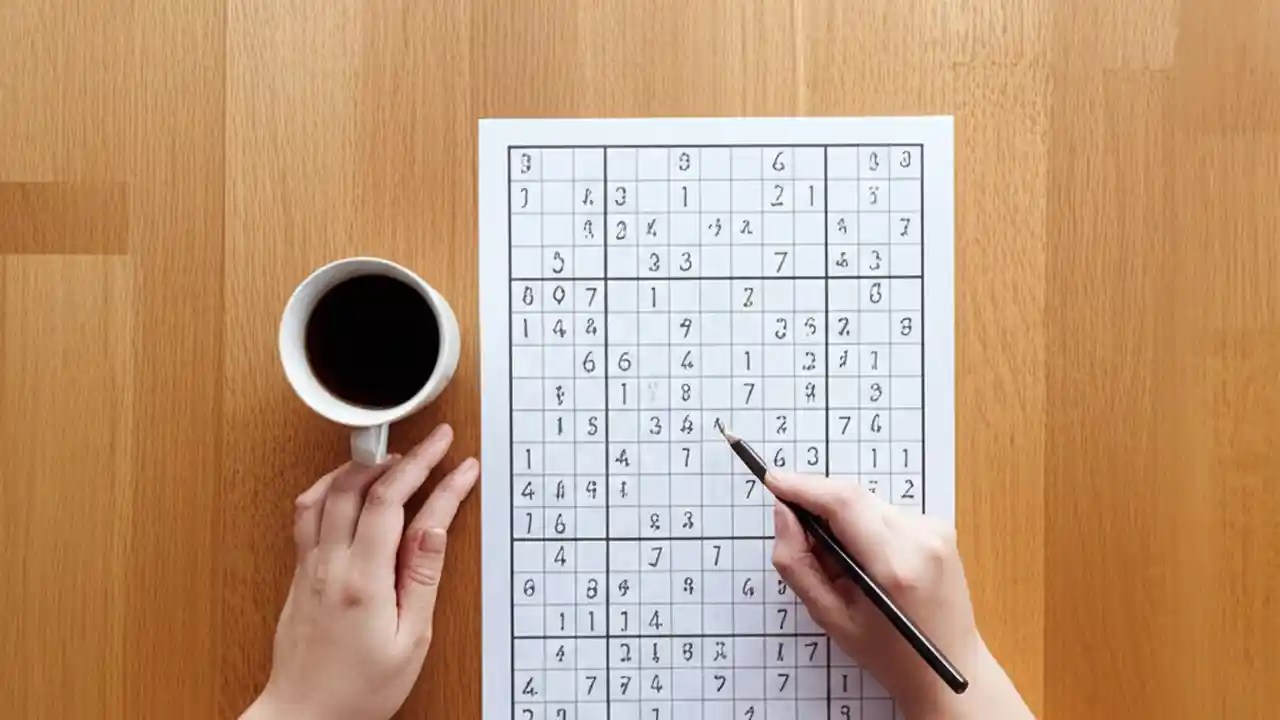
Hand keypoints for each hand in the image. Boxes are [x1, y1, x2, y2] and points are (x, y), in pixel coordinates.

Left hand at [241, 424, 478, 719]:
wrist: (303, 717)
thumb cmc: (360, 691)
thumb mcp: (411, 641)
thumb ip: (422, 577)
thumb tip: (435, 529)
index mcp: (363, 580)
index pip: (397, 505)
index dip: (434, 475)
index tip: (461, 462)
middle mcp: (330, 564)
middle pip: (361, 486)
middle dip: (404, 456)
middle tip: (434, 442)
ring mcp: (309, 565)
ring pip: (327, 491)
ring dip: (362, 466)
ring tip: (395, 457)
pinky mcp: (299, 572)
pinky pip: (308, 511)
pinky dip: (331, 486)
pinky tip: (348, 485)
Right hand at [767, 472, 1032, 719]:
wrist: (951, 669)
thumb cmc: (890, 654)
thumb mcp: (830, 617)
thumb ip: (798, 563)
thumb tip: (783, 513)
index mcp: (895, 564)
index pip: (843, 502)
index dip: (803, 486)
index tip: (772, 481)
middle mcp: (921, 537)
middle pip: (853, 497)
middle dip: (817, 506)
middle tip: (800, 541)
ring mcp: (936, 529)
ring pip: (867, 504)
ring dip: (842, 520)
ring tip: (838, 565)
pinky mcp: (940, 528)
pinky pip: (885, 513)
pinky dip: (864, 527)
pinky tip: (865, 562)